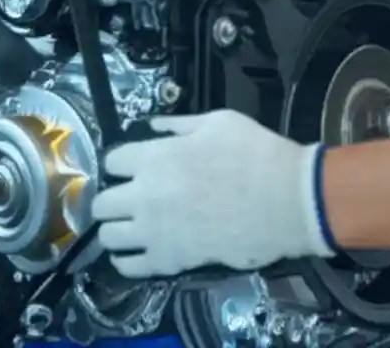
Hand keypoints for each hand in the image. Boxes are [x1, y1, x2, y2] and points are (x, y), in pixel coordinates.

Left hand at [91, 109, 335, 277]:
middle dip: (112, 200)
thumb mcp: (218, 122)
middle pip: (102, 202)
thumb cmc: (255, 154)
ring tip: (133, 228)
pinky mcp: (169, 260)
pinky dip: (128, 260)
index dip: (122, 164)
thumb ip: (178, 125)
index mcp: (154, 156)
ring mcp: (154, 231)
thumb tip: (153, 126)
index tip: (133, 169)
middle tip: (130, 201)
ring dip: (117, 231)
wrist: (288, 200)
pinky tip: (138, 253)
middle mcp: (144, 195)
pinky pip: (129, 266)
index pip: (112, 161)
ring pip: (109, 237)